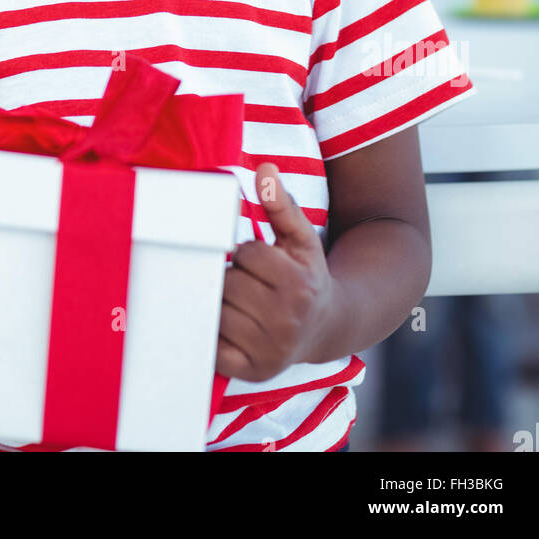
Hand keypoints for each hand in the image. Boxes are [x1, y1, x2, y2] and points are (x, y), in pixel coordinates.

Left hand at [216, 163, 336, 381]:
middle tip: (248, 283)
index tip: (258, 261)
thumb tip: (265, 167)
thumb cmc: (306, 274)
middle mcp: (286, 321)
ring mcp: (269, 350)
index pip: (247, 255)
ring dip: (221, 302)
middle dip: (233, 277)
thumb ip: (282, 203)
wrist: (325, 327)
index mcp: (298, 285)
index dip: (247, 254)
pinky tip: (229, 325)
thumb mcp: (301, 238)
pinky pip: (213, 348)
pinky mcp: (252, 371)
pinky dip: (213, 334)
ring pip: (217, 312)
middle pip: (229, 283)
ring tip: (240, 302)